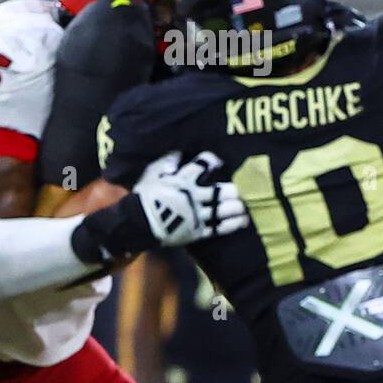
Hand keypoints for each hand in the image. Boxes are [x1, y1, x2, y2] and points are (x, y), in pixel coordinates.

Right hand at [133, 150, 248, 246]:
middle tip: (244, 187)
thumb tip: (180, 150)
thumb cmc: (144, 195)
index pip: (203, 164)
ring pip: (222, 210)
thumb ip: (167, 161)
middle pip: (220, 191)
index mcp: (182, 180)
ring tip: (246, 204)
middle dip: (233, 189)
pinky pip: (218, 228)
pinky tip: (243, 220)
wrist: (136, 224)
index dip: (213, 161)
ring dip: (237, 207)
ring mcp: (196, 215)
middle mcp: (193, 197)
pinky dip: (232, 224)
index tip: (218, 161)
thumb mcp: (152, 173)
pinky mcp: (196, 231)